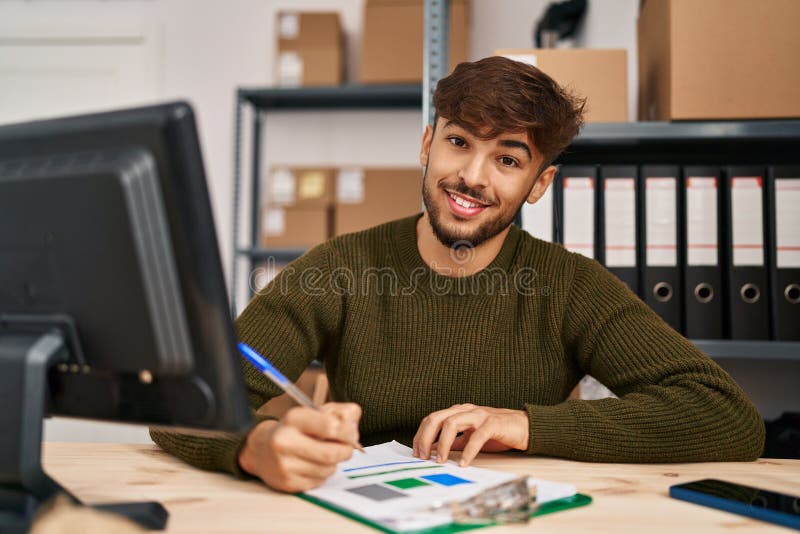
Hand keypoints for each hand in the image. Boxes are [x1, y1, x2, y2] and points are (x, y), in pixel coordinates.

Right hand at [238, 402, 360, 492]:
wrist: (259, 449)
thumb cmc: (293, 429)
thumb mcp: (312, 412)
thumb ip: (338, 412)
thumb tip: (354, 420)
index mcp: (294, 419)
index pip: (331, 427)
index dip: (347, 432)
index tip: (352, 433)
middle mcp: (285, 441)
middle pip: (332, 453)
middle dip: (346, 451)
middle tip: (347, 447)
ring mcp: (285, 465)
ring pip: (327, 469)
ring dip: (334, 463)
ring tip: (325, 455)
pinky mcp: (287, 482)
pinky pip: (319, 481)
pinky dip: (322, 474)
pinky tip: (314, 465)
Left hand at [412, 404, 528, 466]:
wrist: (524, 427)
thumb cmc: (496, 432)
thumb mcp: (469, 436)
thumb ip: (453, 441)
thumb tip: (432, 449)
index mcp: (458, 411)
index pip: (432, 418)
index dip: (421, 435)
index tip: (416, 452)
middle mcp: (466, 410)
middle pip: (438, 418)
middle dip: (426, 437)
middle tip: (422, 456)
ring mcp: (479, 415)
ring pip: (453, 422)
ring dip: (443, 443)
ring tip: (440, 461)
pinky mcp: (493, 423)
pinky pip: (477, 436)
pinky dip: (468, 451)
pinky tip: (464, 463)